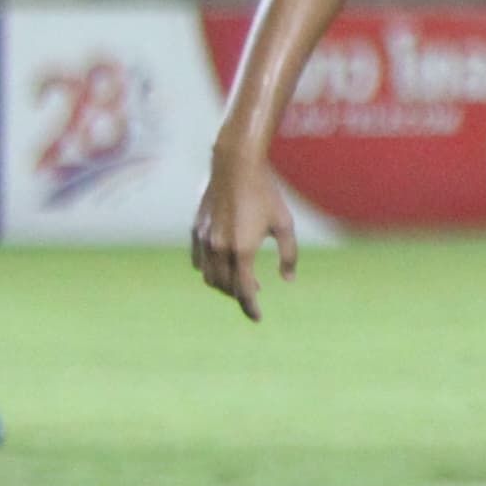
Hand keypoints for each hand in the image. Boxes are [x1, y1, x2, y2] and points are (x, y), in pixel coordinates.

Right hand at [190, 146, 299, 318]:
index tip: (258, 318)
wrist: (235, 166)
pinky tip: (222, 266)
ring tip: (240, 282)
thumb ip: (288, 255)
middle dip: (238, 296)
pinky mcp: (196, 230)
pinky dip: (209, 270)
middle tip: (254, 295)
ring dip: (223, 285)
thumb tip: (288, 280)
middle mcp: (219, 248)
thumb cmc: (265, 193)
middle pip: (225, 287)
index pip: (244, 291)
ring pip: (208, 276)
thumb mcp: (284, 224)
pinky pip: (198, 261)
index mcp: (242, 250)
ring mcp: (204, 240)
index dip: (251, 307)